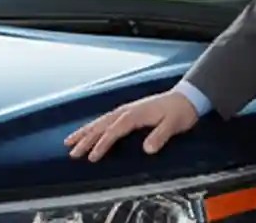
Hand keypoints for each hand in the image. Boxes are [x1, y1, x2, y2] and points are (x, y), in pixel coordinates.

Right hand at [65, 90, 199, 161]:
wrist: (187, 97)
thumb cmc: (180, 112)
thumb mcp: (173, 124)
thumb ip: (160, 136)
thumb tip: (148, 149)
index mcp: (135, 114)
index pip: (114, 131)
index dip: (102, 144)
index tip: (92, 157)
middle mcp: (127, 111)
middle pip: (101, 125)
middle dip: (85, 139)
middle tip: (71, 152)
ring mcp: (126, 110)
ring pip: (100, 121)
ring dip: (85, 132)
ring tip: (69, 142)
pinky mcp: (128, 112)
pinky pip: (106, 120)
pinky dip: (94, 126)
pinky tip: (88, 132)